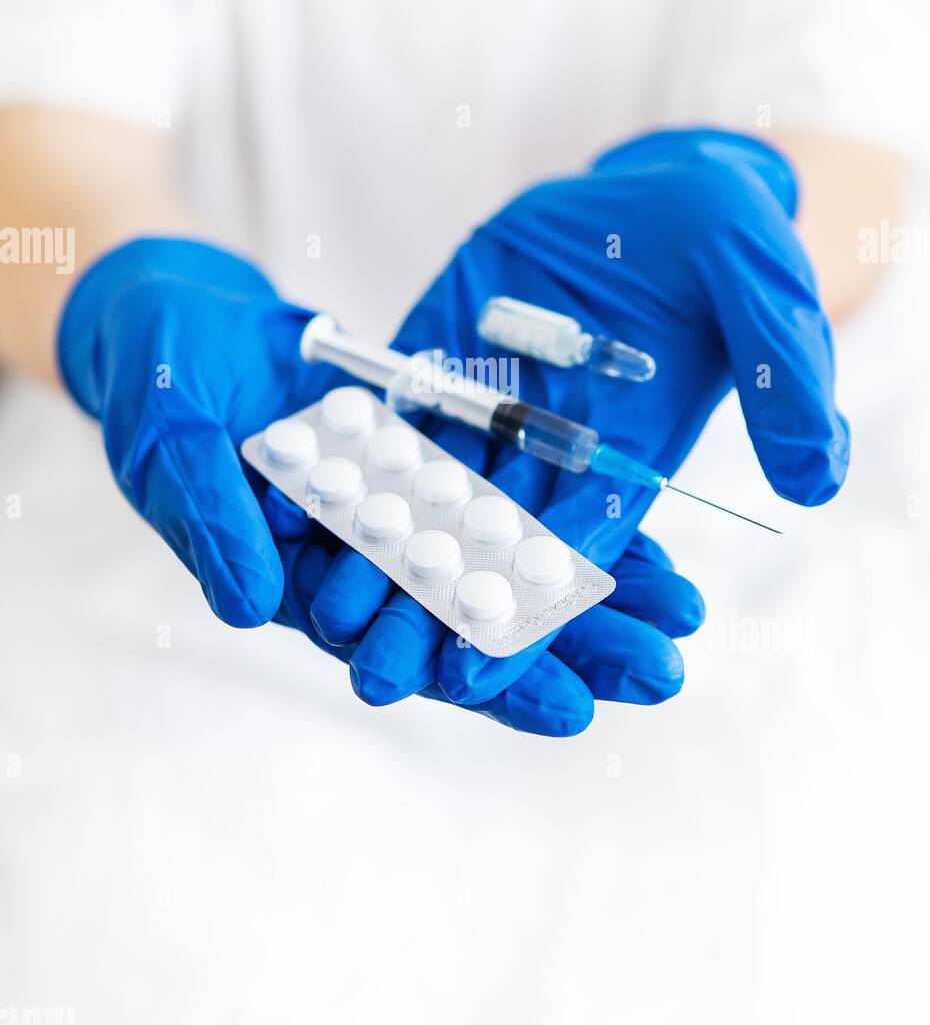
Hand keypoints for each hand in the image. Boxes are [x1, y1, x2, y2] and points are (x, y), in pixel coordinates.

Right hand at [57, 235, 699, 736]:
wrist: (179, 312)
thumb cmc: (153, 384)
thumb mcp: (174, 444)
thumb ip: (216, 520)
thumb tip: (253, 608)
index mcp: (303, 583)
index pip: (403, 649)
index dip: (484, 681)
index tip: (573, 712)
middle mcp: (364, 559)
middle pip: (477, 614)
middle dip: (570, 646)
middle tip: (666, 671)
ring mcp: (400, 505)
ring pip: (503, 554)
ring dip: (588, 583)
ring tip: (682, 609)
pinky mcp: (424, 453)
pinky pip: (504, 484)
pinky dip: (561, 503)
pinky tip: (636, 521)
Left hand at [304, 128, 848, 714]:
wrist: (661, 191)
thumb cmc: (728, 240)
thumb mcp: (766, 295)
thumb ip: (784, 378)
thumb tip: (817, 479)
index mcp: (625, 459)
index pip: (572, 551)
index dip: (525, 614)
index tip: (471, 676)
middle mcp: (548, 450)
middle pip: (483, 544)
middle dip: (432, 615)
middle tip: (373, 682)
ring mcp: (485, 405)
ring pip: (421, 493)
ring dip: (375, 554)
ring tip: (320, 613)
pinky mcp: (438, 356)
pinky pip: (383, 410)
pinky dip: (343, 451)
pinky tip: (289, 493)